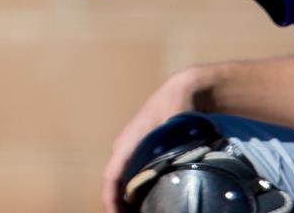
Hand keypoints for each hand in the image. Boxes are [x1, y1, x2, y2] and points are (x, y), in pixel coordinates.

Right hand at [102, 70, 201, 212]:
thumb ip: (169, 145)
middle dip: (118, 205)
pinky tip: (147, 203)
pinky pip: (133, 177)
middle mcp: (124, 149)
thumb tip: (170, 168)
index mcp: (126, 144)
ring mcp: (132, 151)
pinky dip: (135, 193)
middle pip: (115, 183)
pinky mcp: (142, 153)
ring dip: (126, 200)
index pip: (110, 176)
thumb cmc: (177, 105)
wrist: (183, 92)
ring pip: (123, 181)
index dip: (110, 198)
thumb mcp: (173, 124)